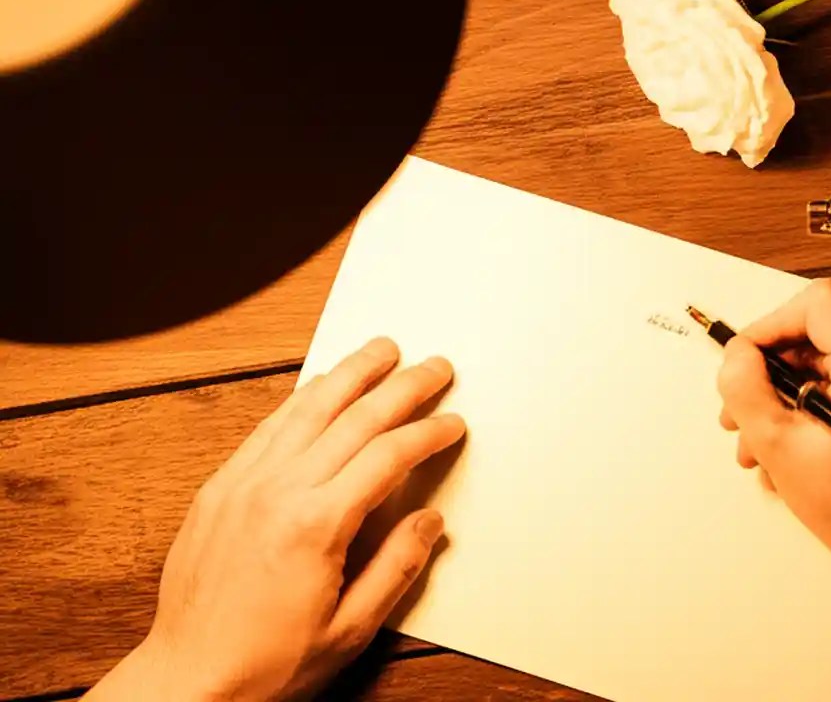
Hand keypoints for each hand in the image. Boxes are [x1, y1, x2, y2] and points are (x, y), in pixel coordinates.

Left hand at [86, 338, 464, 701]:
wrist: (190, 678)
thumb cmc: (267, 662)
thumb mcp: (352, 628)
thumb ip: (397, 567)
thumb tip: (429, 520)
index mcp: (316, 525)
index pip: (387, 456)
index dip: (428, 434)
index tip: (453, 423)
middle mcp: (277, 491)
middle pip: (353, 418)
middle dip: (402, 387)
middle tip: (434, 367)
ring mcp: (243, 484)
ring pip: (307, 408)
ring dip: (350, 373)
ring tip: (380, 350)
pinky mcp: (220, 488)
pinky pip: (267, 427)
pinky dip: (301, 399)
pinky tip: (320, 386)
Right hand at [716, 279, 830, 572]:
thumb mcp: (777, 442)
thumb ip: (746, 387)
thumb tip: (736, 355)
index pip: (816, 304)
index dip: (770, 327)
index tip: (746, 361)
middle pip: (814, 335)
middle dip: (768, 373)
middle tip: (738, 412)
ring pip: (821, 364)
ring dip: (780, 398)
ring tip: (755, 442)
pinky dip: (804, 408)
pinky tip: (784, 449)